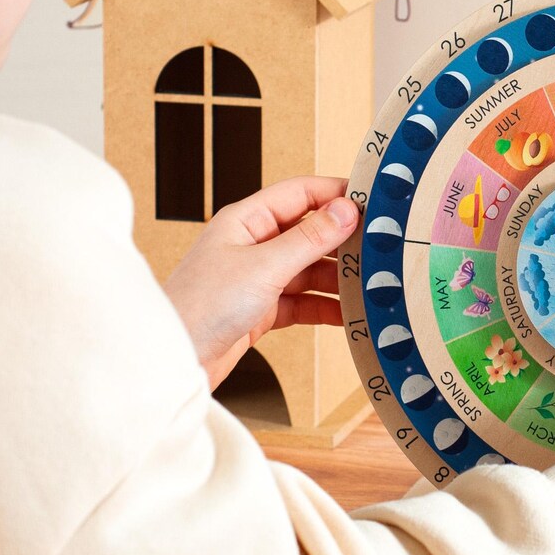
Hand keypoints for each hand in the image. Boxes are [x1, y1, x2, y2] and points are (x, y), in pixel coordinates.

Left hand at [163, 177, 359, 389]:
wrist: (173, 361)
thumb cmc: (200, 306)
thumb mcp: (263, 267)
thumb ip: (308, 239)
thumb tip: (345, 210)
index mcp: (246, 220)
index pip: (300, 194)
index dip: (336, 193)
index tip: (372, 200)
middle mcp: (253, 245)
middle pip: (310, 233)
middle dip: (343, 242)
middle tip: (380, 248)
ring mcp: (258, 278)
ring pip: (310, 270)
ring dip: (338, 279)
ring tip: (371, 285)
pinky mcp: (261, 310)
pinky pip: (304, 302)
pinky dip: (326, 308)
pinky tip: (349, 314)